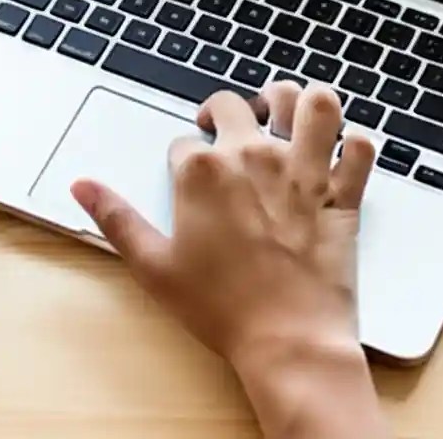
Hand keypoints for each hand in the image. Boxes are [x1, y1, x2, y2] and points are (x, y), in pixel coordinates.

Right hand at [71, 83, 386, 437]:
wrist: (289, 340)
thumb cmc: (221, 308)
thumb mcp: (153, 265)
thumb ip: (115, 217)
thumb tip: (81, 186)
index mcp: (204, 171)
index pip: (187, 139)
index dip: (184, 155)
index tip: (187, 176)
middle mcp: (253, 156)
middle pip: (236, 104)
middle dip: (226, 110)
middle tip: (226, 127)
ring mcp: (302, 169)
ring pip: (309, 101)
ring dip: (296, 101)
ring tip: (286, 113)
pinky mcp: (342, 193)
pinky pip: (361, 146)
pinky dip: (354, 143)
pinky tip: (340, 153)